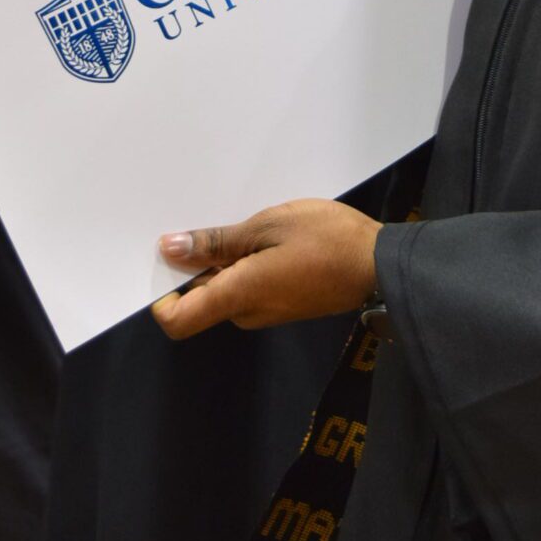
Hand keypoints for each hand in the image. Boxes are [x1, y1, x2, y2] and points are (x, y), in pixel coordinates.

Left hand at [152, 200, 381, 340]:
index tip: (165, 261)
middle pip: (201, 298)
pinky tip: (262, 235)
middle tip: (207, 221)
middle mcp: (247, 312)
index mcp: (238, 294)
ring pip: (226, 289)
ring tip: (243, 222)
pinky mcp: (283, 304)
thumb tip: (169, 249)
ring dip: (224, 260)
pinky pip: (248, 288)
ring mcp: (267, 312)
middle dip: (196, 265)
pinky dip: (244, 265)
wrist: (379, 264)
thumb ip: (217, 242)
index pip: (178, 320)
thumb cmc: (325, 240)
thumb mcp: (267, 226)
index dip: (160, 297)